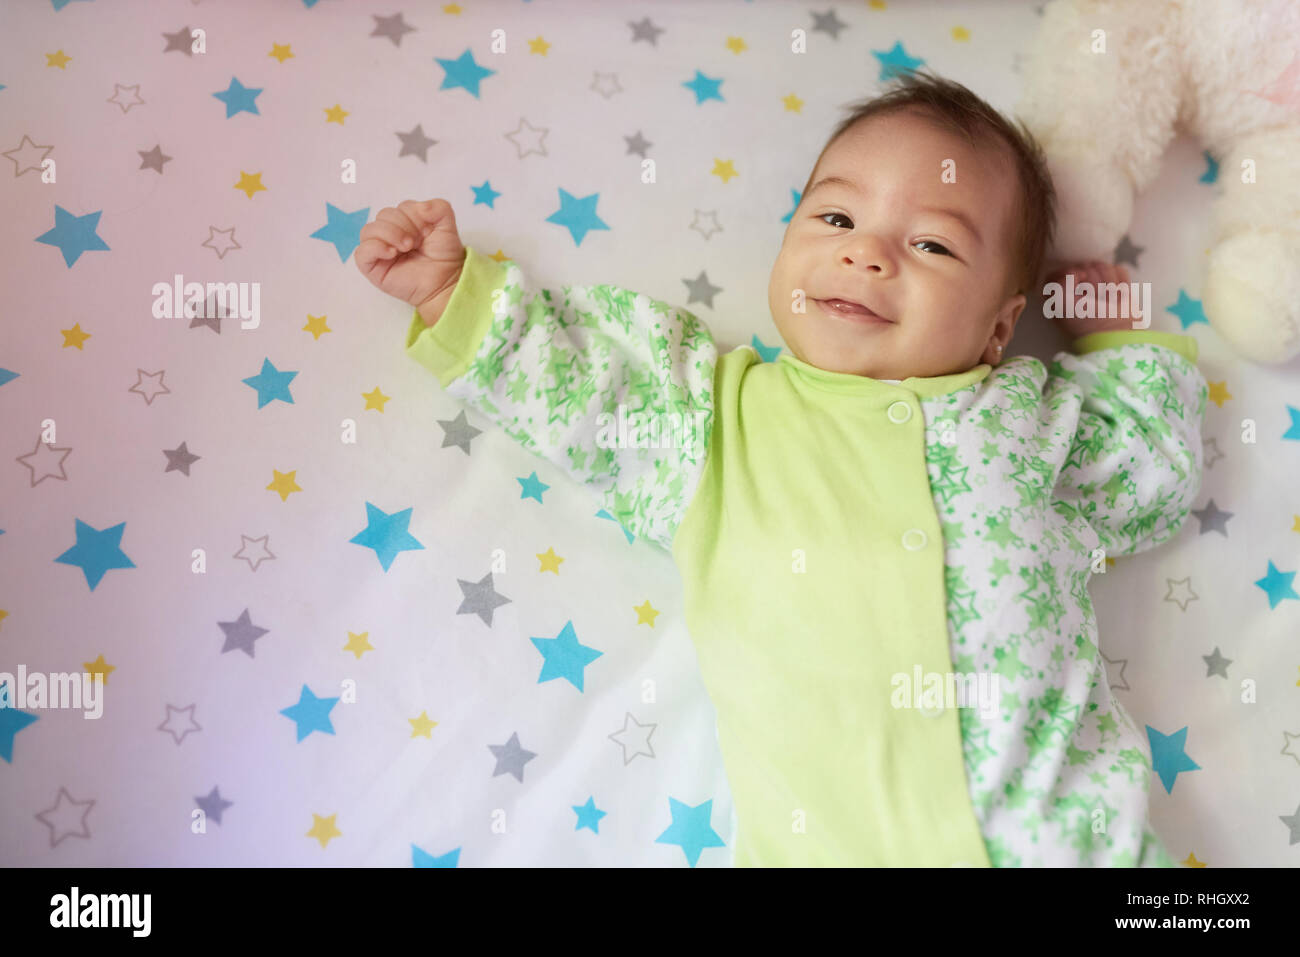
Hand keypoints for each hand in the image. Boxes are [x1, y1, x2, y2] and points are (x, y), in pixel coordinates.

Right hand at [354, 199, 465, 325]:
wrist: (445, 282)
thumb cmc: (444, 256)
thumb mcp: (447, 225)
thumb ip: (439, 207)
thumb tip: (421, 207)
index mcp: (405, 222)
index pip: (400, 208)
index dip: (413, 215)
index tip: (427, 230)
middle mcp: (389, 234)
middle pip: (383, 216)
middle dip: (402, 225)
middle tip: (415, 242)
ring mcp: (379, 250)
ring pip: (368, 230)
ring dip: (389, 234)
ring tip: (406, 247)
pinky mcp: (373, 267)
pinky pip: (361, 253)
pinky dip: (375, 248)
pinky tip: (392, 253)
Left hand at [1044, 260, 1136, 340]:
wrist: (1115, 332)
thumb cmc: (1086, 322)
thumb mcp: (1063, 305)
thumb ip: (1059, 283)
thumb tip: (1078, 270)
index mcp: (1060, 290)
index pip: (1063, 270)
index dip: (1072, 279)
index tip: (1079, 293)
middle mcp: (1077, 283)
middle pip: (1085, 266)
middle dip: (1093, 285)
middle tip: (1096, 302)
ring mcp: (1097, 280)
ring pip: (1102, 266)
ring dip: (1108, 286)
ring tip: (1108, 301)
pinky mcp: (1115, 280)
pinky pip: (1119, 270)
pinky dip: (1122, 284)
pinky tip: (1119, 297)